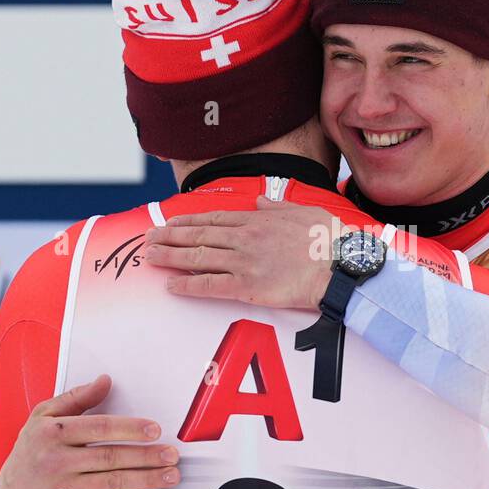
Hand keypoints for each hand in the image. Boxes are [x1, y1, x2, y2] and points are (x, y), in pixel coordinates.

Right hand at [0, 374, 178, 488]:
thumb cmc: (33, 449)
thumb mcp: (44, 417)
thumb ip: (76, 398)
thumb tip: (105, 381)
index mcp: (53, 432)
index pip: (99, 428)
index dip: (130, 429)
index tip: (156, 430)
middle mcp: (56, 460)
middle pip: (110, 457)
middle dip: (147, 456)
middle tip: (172, 455)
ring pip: (113, 484)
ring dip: (147, 480)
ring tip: (172, 476)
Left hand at [142, 196, 340, 309]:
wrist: (339, 266)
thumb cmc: (328, 240)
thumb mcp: (303, 211)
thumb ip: (276, 206)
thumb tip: (259, 201)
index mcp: (258, 219)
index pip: (214, 218)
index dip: (188, 221)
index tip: (171, 222)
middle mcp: (245, 238)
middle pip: (199, 236)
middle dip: (170, 236)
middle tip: (149, 238)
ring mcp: (244, 262)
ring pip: (198, 258)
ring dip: (171, 257)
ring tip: (151, 257)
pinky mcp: (247, 286)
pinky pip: (210, 286)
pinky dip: (188, 285)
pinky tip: (171, 285)